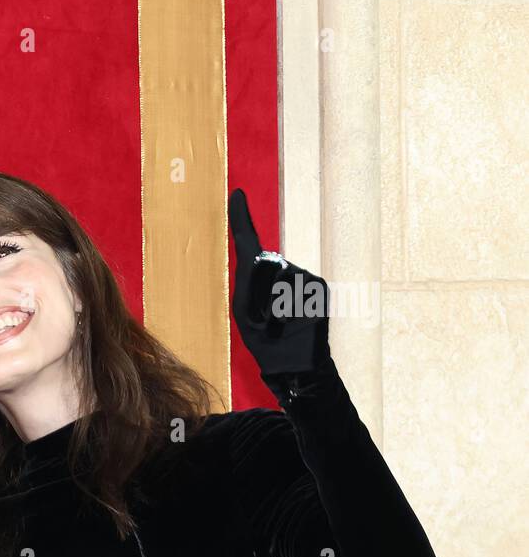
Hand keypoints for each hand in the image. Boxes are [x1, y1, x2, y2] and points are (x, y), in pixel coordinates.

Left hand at [228, 189, 330, 377]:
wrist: (294, 363)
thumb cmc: (264, 340)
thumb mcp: (246, 313)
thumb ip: (251, 286)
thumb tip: (269, 263)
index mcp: (256, 276)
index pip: (247, 241)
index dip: (240, 217)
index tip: (236, 194)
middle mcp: (280, 270)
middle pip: (267, 264)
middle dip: (261, 294)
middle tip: (265, 321)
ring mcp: (302, 277)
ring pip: (284, 279)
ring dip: (275, 306)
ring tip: (278, 325)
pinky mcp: (318, 288)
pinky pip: (301, 290)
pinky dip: (293, 309)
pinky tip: (294, 323)